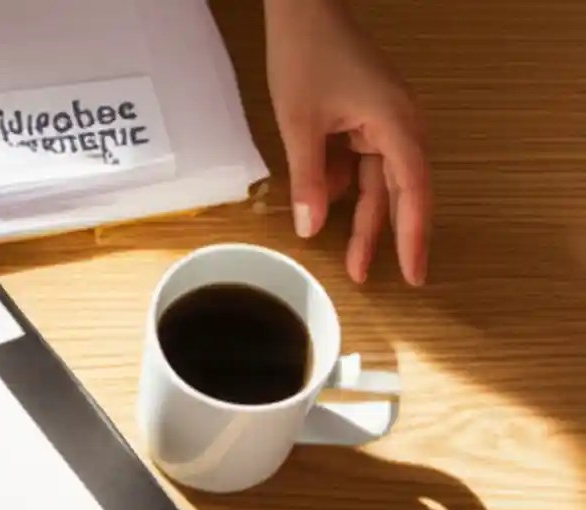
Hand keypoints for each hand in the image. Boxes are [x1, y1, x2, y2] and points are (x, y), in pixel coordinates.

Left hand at [265, 0, 431, 285]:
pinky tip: (323, 205)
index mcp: (396, 125)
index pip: (414, 191)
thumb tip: (311, 228)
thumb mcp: (299, 124)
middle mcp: (400, 125)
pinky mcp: (365, 117)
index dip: (413, 236)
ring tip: (351, 260)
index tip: (415, 273)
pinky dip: (343, 184)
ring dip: (362, 216)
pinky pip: (360, 162)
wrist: (302, 8)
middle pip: (398, 191)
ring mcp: (383, 121)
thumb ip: (308, 179)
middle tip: (373, 278)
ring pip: (377, 181)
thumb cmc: (306, 55)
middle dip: (384, 236)